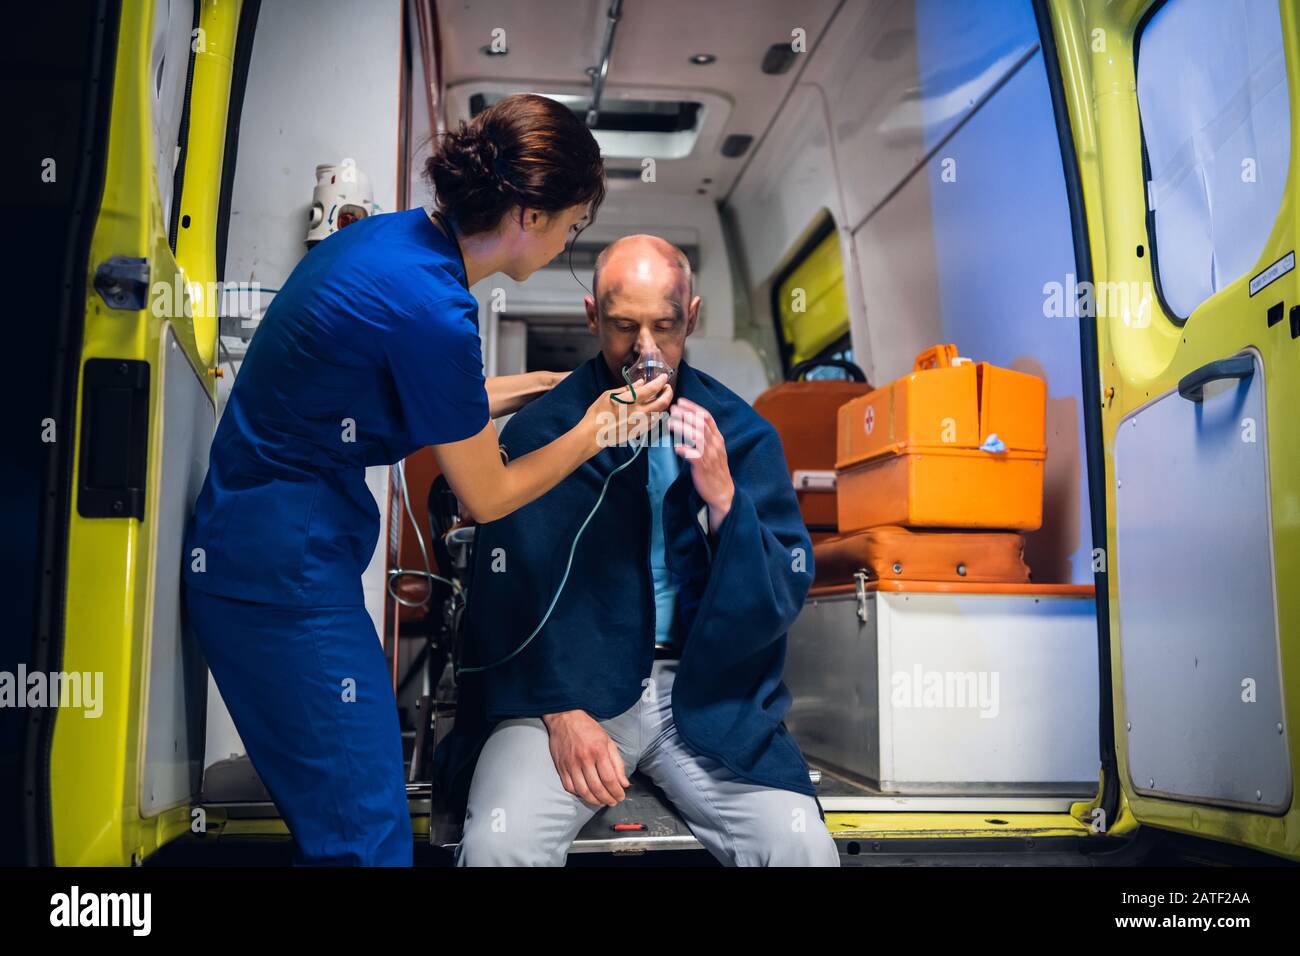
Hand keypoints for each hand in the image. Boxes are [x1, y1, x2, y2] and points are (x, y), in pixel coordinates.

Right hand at [543, 710, 629, 805]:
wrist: (565, 717)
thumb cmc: (588, 728)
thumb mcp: (608, 741)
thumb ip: (617, 763)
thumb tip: (624, 783)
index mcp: (598, 751)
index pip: (609, 779)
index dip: (616, 792)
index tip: (621, 796)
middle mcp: (584, 759)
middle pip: (597, 788)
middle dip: (607, 799)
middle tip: (612, 802)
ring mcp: (571, 764)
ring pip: (583, 791)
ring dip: (594, 800)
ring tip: (601, 802)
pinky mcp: (561, 767)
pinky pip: (569, 787)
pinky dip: (579, 794)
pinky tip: (586, 794)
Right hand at [585, 373, 672, 449]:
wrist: (593, 434)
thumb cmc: (598, 413)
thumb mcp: (609, 395)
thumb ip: (627, 388)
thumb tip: (640, 383)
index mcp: (631, 400)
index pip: (653, 388)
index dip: (661, 381)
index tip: (663, 377)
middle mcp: (639, 412)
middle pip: (663, 402)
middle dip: (668, 392)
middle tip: (666, 387)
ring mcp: (640, 424)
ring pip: (660, 413)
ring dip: (663, 404)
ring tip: (660, 398)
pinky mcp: (639, 432)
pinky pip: (654, 422)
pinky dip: (657, 414)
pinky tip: (653, 411)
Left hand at [668, 397, 733, 533]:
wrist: (723, 492)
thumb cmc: (714, 470)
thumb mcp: (713, 450)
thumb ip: (704, 437)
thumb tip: (687, 424)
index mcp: (717, 438)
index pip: (707, 417)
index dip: (694, 407)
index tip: (681, 401)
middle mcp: (715, 444)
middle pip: (701, 423)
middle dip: (687, 414)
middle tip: (673, 408)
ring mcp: (710, 455)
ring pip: (697, 436)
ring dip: (683, 427)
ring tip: (670, 423)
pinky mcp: (703, 467)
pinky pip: (694, 456)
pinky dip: (685, 450)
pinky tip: (676, 447)